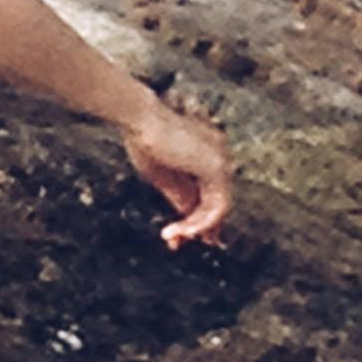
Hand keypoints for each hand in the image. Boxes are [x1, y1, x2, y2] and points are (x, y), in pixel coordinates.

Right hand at [121, 102, 234, 248]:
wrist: (138, 117)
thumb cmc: (142, 138)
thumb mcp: (161, 175)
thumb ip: (179, 195)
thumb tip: (188, 218)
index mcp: (207, 152)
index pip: (208, 191)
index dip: (196, 215)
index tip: (180, 235)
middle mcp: (220, 155)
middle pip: (217, 200)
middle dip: (199, 227)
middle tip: (178, 244)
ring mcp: (222, 160)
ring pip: (219, 208)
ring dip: (195, 228)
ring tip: (171, 237)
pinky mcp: (217, 168)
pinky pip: (217, 207)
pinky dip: (200, 223)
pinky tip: (181, 231)